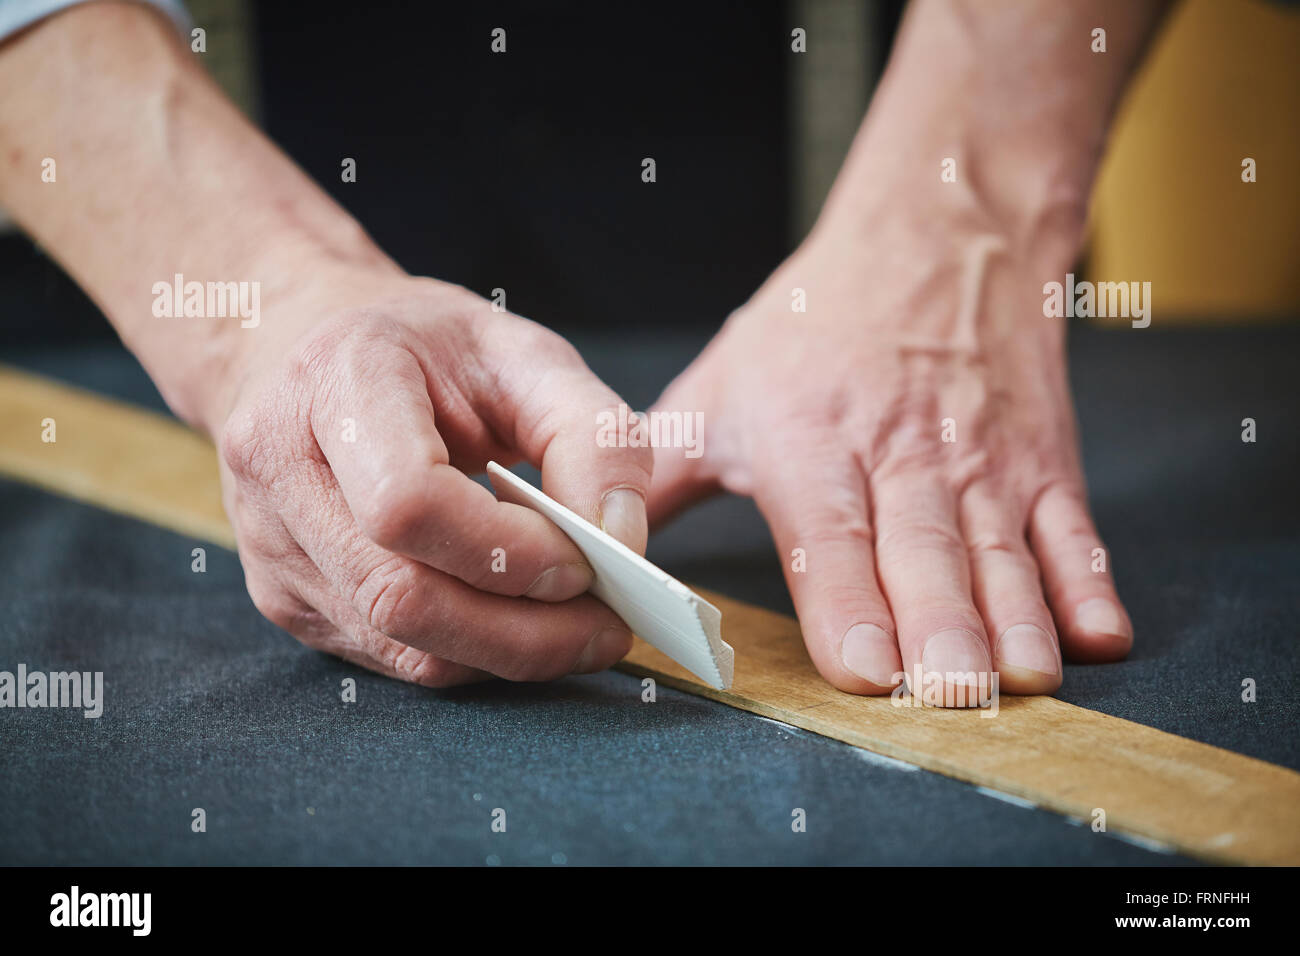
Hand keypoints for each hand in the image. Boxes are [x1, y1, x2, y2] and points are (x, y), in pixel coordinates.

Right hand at [209, 274, 650, 685]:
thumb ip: (593, 434)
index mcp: (335, 382)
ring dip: (506, 654)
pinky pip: (390, 657)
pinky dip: (471, 654)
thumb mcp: (527, 353)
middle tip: (607, 627)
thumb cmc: (425, 348)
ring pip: (400, 645)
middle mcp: (280, 470)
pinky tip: (517, 626)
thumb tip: (621, 539)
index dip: (506, 550)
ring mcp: (272, 545)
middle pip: (401, 596)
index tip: (584, 560)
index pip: (408, 503)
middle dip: (523, 631)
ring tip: (577, 630)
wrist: (304, 353)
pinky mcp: (284, 597)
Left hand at [649, 208, 1132, 701]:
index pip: (830, 536)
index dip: (847, 604)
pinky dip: (1089, 583)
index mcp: (813, 445)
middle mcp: (903, 457)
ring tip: (1022, 680)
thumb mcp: (718, 389)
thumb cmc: (814, 328)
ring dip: (1015, 620)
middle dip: (940, 631)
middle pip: (925, 555)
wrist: (937, 234)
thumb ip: (658, 476)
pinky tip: (1100, 635)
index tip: (863, 669)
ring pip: (1001, 551)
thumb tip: (598, 550)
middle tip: (951, 695)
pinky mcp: (1043, 463)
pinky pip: (1072, 530)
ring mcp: (983, 462)